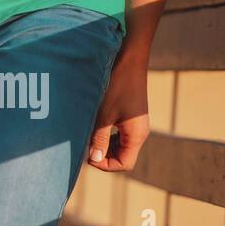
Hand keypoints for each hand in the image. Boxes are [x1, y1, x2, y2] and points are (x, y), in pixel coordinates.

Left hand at [87, 54, 150, 171]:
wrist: (130, 61)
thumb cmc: (117, 85)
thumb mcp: (104, 114)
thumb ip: (99, 138)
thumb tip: (94, 159)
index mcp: (137, 135)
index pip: (124, 163)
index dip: (105, 164)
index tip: (87, 155)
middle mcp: (140, 132)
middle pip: (123, 156)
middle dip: (103, 155)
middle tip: (85, 146)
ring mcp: (136, 124)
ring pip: (120, 145)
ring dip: (104, 144)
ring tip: (88, 136)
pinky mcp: (131, 116)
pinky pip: (120, 134)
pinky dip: (107, 134)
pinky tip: (95, 126)